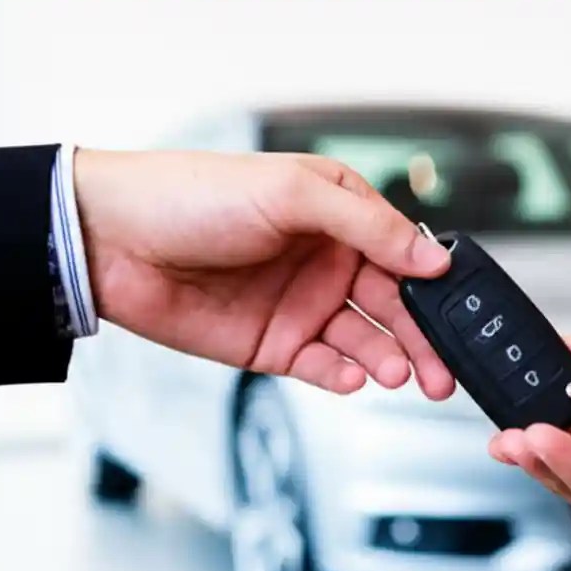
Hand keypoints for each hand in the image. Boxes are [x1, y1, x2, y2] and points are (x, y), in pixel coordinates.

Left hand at [75, 148, 454, 398]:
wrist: (113, 243)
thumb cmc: (192, 196)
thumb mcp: (292, 193)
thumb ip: (368, 226)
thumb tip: (431, 257)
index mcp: (339, 215)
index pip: (404, 253)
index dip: (433, 283)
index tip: (458, 311)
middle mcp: (327, 260)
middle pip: (395, 306)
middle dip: (423, 339)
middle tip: (441, 370)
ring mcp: (301, 304)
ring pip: (365, 341)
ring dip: (386, 359)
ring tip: (396, 373)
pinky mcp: (273, 344)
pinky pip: (322, 367)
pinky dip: (342, 376)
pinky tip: (351, 377)